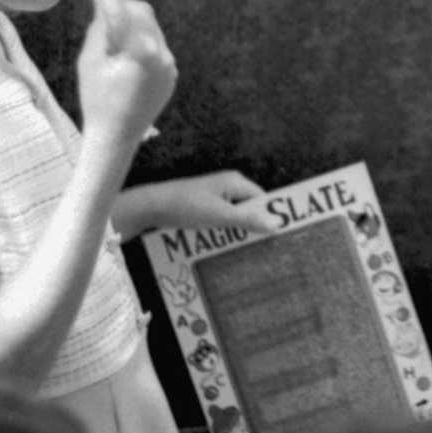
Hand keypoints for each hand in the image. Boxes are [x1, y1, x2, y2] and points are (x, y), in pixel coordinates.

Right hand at [75, 0, 176, 148]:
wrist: (116, 138)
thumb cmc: (96, 99)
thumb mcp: (91, 59)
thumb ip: (101, 26)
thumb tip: (105, 0)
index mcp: (139, 49)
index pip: (122, 4)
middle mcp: (161, 53)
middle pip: (142, 13)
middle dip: (123, 12)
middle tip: (104, 29)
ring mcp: (169, 64)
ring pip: (150, 29)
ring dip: (133, 31)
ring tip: (114, 58)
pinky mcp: (172, 73)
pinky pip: (156, 48)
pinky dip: (142, 47)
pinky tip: (127, 70)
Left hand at [122, 170, 276, 236]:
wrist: (153, 205)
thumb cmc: (187, 206)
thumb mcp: (220, 216)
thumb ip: (248, 221)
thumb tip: (276, 225)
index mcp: (236, 182)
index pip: (263, 200)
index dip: (270, 217)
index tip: (279, 236)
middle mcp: (229, 185)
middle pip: (251, 208)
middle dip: (255, 226)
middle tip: (264, 247)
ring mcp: (216, 195)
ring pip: (236, 216)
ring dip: (239, 231)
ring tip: (246, 250)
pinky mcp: (206, 206)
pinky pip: (224, 219)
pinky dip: (226, 232)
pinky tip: (225, 246)